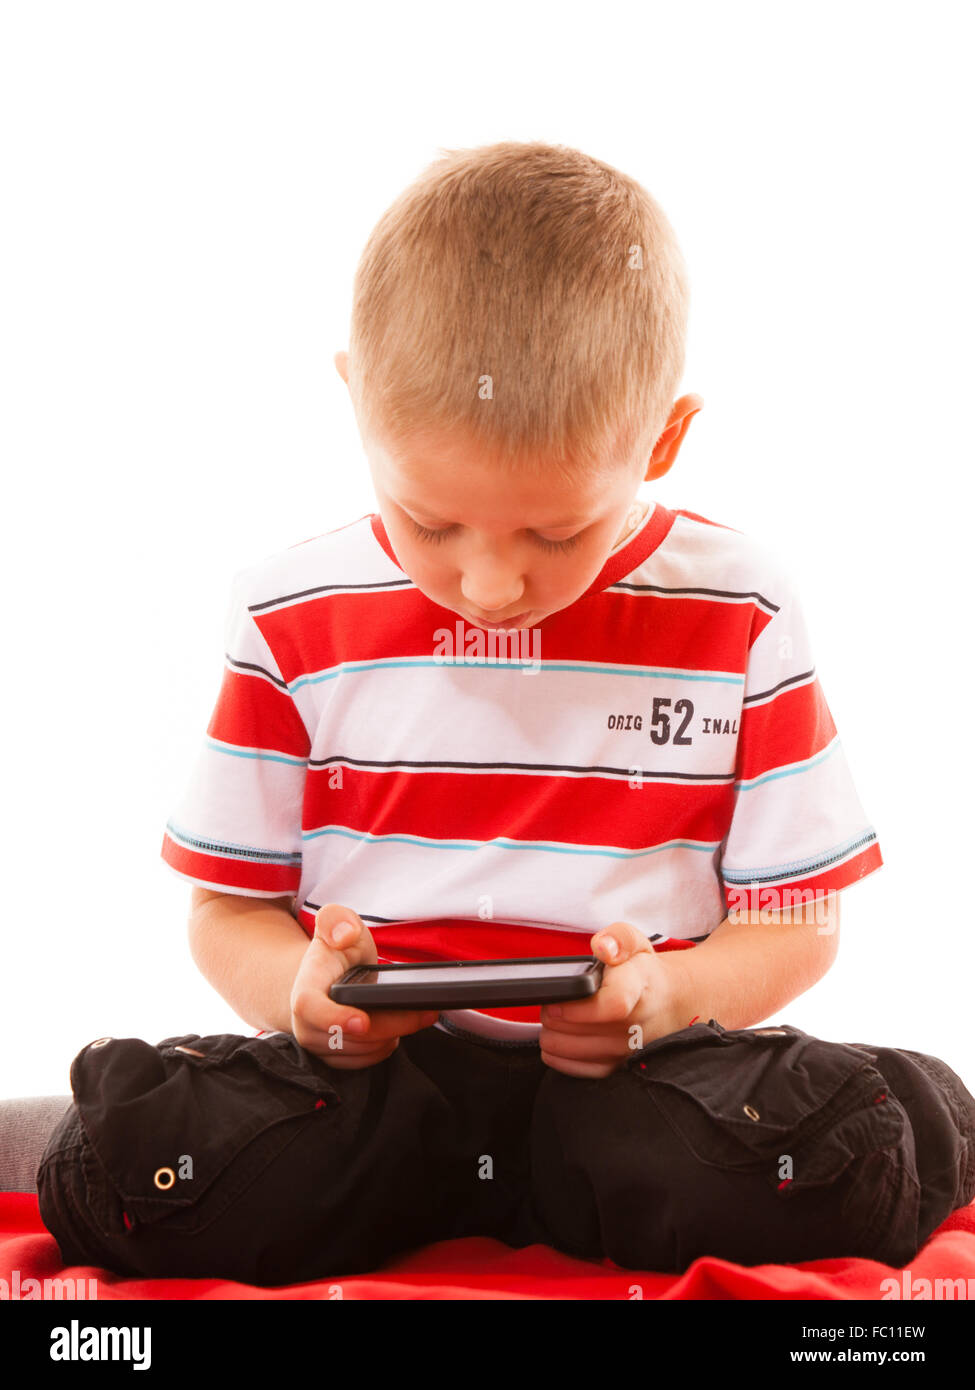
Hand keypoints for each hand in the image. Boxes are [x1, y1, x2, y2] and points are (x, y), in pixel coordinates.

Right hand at [290, 904, 439, 1068]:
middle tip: (425, 1013)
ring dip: (394, 1036)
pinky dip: (387, 1046)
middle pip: (349, 1036)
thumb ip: (337, 920)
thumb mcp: (337, 923)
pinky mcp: (335, 1058)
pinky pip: (366, 1061)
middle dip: (391, 1025)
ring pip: (362, 1051)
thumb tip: (344, 934)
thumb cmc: (334, 952)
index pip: (309, 1007)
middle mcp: (306, 1023)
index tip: (363, 1020)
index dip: (334, 1018)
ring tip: (417, 1016)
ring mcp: (319, 1045)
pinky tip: (399, 1028)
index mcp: (305, 987)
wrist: (322, 979)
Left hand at [538, 921, 687, 1077]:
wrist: (671, 1001)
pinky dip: (561, 1058)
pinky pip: (582, 1071)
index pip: (613, 1005)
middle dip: (554, 1016)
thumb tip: (603, 947)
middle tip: (550, 1003)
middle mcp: (637, 1023)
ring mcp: (630, 1050)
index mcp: (640, 987)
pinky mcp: (621, 1067)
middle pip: (583, 1032)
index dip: (578, 1008)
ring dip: (554, 1036)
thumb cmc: (643, 972)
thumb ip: (618, 938)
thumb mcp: (635, 942)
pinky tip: (557, 1041)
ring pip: (575, 1052)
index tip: (555, 1001)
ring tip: (553, 1019)